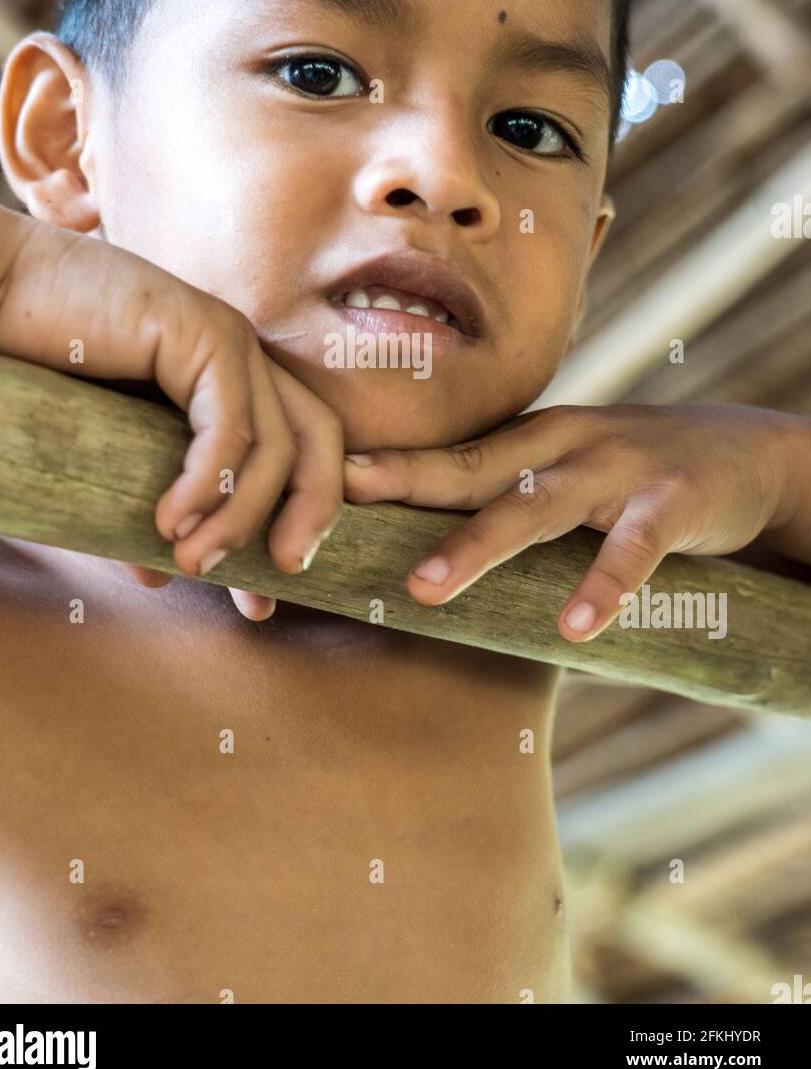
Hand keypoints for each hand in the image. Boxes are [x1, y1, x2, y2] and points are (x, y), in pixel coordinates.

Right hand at [0, 197, 342, 610]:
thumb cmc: (38, 371)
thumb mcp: (113, 453)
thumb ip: (147, 504)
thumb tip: (162, 574)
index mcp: (232, 378)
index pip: (298, 451)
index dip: (297, 520)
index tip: (262, 595)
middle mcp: (243, 354)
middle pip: (318, 442)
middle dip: (308, 518)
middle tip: (271, 582)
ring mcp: (228, 338)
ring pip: (276, 446)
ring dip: (239, 519)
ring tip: (192, 563)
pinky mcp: (200, 332)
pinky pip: (229, 429)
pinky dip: (208, 486)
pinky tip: (168, 523)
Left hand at [342, 403, 802, 640]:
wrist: (751, 453)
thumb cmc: (639, 475)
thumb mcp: (572, 472)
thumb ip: (513, 499)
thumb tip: (428, 554)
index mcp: (535, 441)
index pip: (450, 455)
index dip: (388, 467)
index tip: (318, 477)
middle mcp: (566, 444)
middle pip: (474, 469)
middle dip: (406, 486)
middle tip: (338, 504)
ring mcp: (618, 469)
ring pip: (537, 507)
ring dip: (478, 545)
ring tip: (425, 587)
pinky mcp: (672, 501)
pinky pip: (632, 548)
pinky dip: (603, 585)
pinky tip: (577, 627)